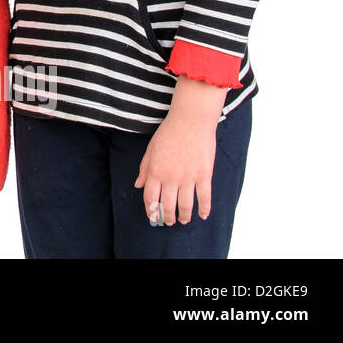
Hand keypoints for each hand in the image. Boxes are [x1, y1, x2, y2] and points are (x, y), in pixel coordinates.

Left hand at [134, 76, 225, 225]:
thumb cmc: (168, 132)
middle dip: (167, 217)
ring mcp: (188, 177)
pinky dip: (204, 209)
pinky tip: (203, 215)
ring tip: (184, 220)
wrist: (190, 120)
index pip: (150, 198)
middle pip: (167, 205)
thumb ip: (145, 169)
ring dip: (184, 216)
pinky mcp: (204, 175)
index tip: (153, 216)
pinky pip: (205, 198)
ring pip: (186, 205)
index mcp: (155, 171)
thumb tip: (138, 185)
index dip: (151, 210)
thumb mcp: (151, 149)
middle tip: (169, 222)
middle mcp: (171, 177)